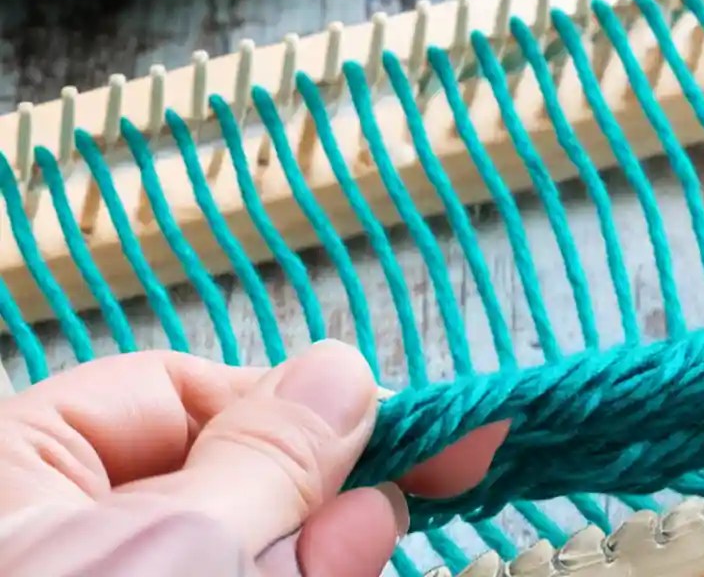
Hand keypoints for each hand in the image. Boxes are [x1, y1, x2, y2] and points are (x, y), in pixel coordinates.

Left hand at [0, 340, 506, 576]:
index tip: (396, 420)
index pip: (181, 393)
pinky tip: (349, 563)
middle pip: (237, 468)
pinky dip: (322, 574)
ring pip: (265, 536)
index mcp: (23, 466)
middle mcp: (76, 527)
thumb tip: (345, 372)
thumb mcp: (178, 547)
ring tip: (363, 545)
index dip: (292, 402)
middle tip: (437, 473)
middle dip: (326, 480)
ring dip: (331, 541)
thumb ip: (267, 457)